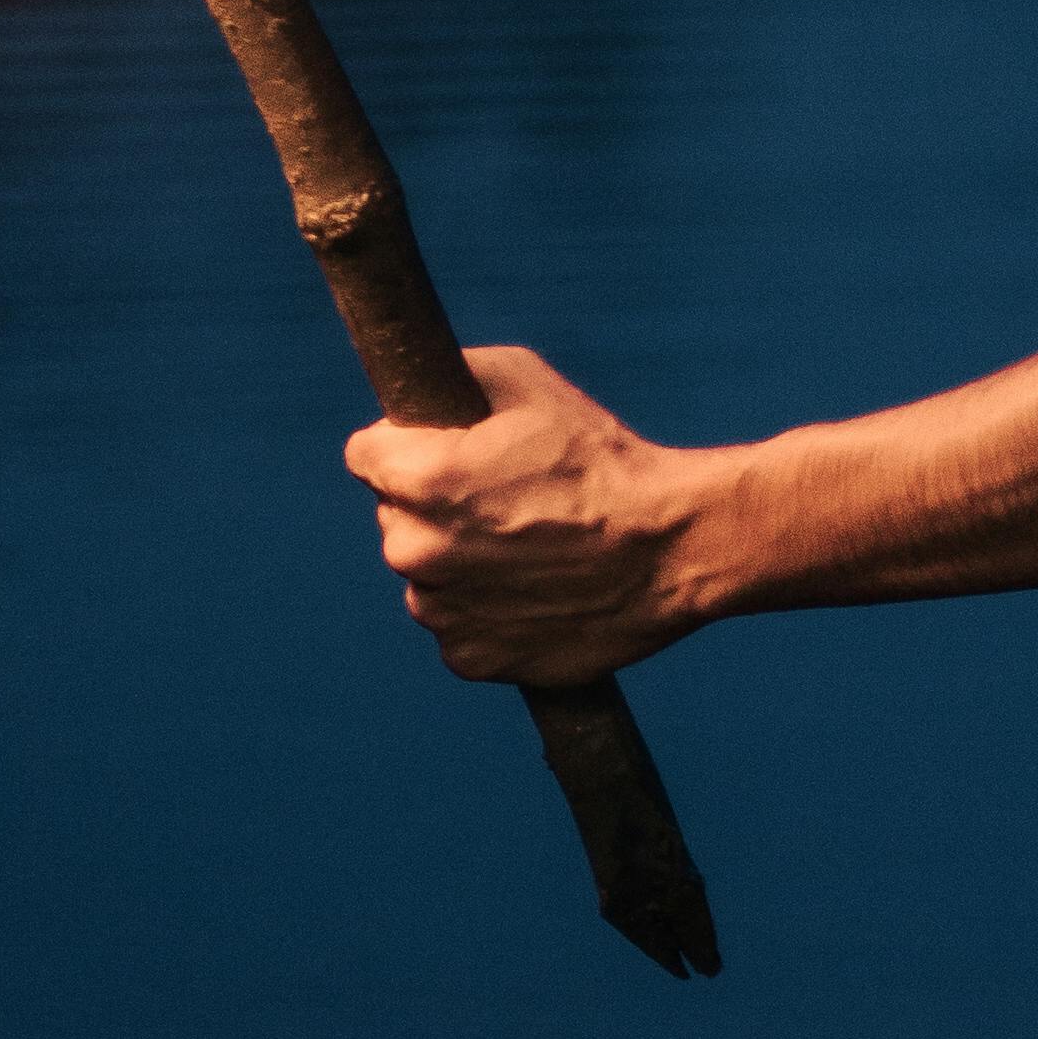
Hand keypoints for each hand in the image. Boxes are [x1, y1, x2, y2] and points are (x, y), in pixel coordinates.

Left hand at [349, 340, 711, 676]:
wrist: (672, 548)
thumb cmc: (603, 459)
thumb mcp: (527, 383)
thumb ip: (452, 380)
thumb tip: (413, 395)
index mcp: (419, 479)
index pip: (365, 455)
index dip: (407, 446)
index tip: (448, 451)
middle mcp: (415, 551)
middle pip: (396, 518)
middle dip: (434, 508)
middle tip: (506, 502)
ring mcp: (440, 612)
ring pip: (427, 577)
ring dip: (459, 564)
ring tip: (529, 550)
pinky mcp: (470, 658)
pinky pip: (458, 626)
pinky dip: (485, 613)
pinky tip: (534, 591)